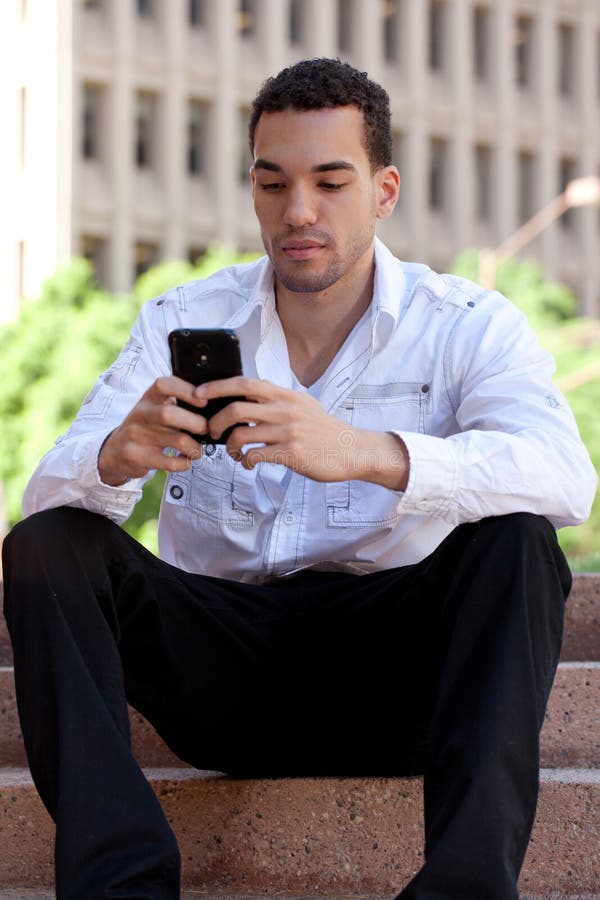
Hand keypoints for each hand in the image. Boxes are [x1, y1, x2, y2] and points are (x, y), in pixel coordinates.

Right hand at [98, 376, 209, 485]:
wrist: (113, 452)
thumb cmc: (143, 428)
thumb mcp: (152, 409)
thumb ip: (174, 404)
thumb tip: (209, 405)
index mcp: (147, 399)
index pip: (164, 385)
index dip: (186, 390)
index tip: (203, 402)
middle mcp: (140, 415)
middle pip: (170, 414)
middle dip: (196, 423)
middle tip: (206, 430)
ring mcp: (137, 436)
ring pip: (177, 440)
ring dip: (195, 447)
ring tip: (198, 449)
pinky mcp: (137, 457)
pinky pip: (170, 462)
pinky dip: (184, 463)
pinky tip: (185, 460)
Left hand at [195, 376, 409, 489]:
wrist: (352, 450)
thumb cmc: (324, 430)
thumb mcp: (304, 404)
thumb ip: (279, 397)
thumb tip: (255, 388)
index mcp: (285, 395)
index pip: (245, 384)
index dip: (217, 387)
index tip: (199, 394)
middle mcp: (285, 409)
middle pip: (236, 409)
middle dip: (215, 422)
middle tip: (212, 433)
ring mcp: (289, 431)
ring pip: (242, 434)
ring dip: (230, 446)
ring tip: (234, 453)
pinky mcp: (292, 453)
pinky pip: (255, 455)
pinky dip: (246, 461)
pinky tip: (249, 464)